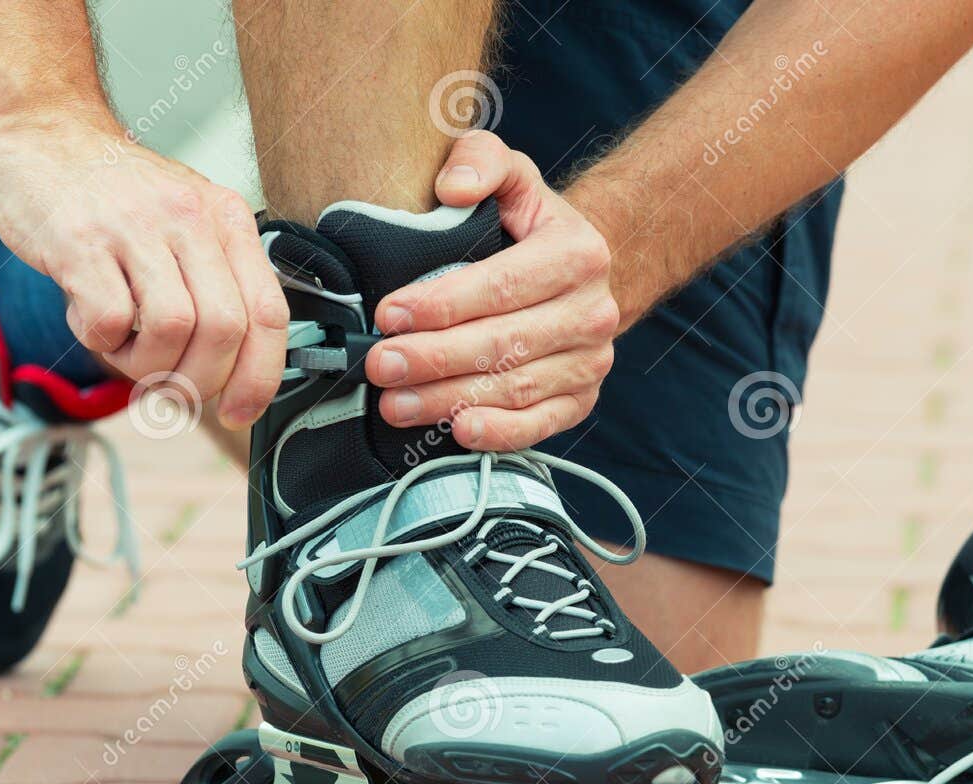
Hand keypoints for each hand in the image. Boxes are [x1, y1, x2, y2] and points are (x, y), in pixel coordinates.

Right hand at [0, 116, 288, 428]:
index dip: (259, 378)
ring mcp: (134, 226)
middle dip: (198, 378)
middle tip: (166, 381)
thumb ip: (219, 283)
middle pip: (224, 330)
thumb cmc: (115, 194)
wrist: (41, 130)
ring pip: (172, 330)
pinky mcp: (78, 240)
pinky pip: (109, 320)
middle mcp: (190, 218)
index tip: (239, 412)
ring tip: (122, 343)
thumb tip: (239, 372)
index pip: (268, 314)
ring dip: (146, 362)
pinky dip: (101, 341)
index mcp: (227, 219)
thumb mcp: (188, 220)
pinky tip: (89, 318)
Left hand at [366, 131, 618, 450]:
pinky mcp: (581, 399)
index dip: (441, 304)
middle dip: (434, 358)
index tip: (387, 314)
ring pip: (514, 388)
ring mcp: (591, 361)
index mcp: (578, 253)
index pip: (501, 285)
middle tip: (379, 365)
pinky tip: (457, 431)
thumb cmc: (527, 224)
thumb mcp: (509, 174)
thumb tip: (451, 188)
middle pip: (503, 343)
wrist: (578, 271)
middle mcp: (593, 311)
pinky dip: (499, 433)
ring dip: (449, 400)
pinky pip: (538, 424)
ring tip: (394, 403)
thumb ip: (480, 161)